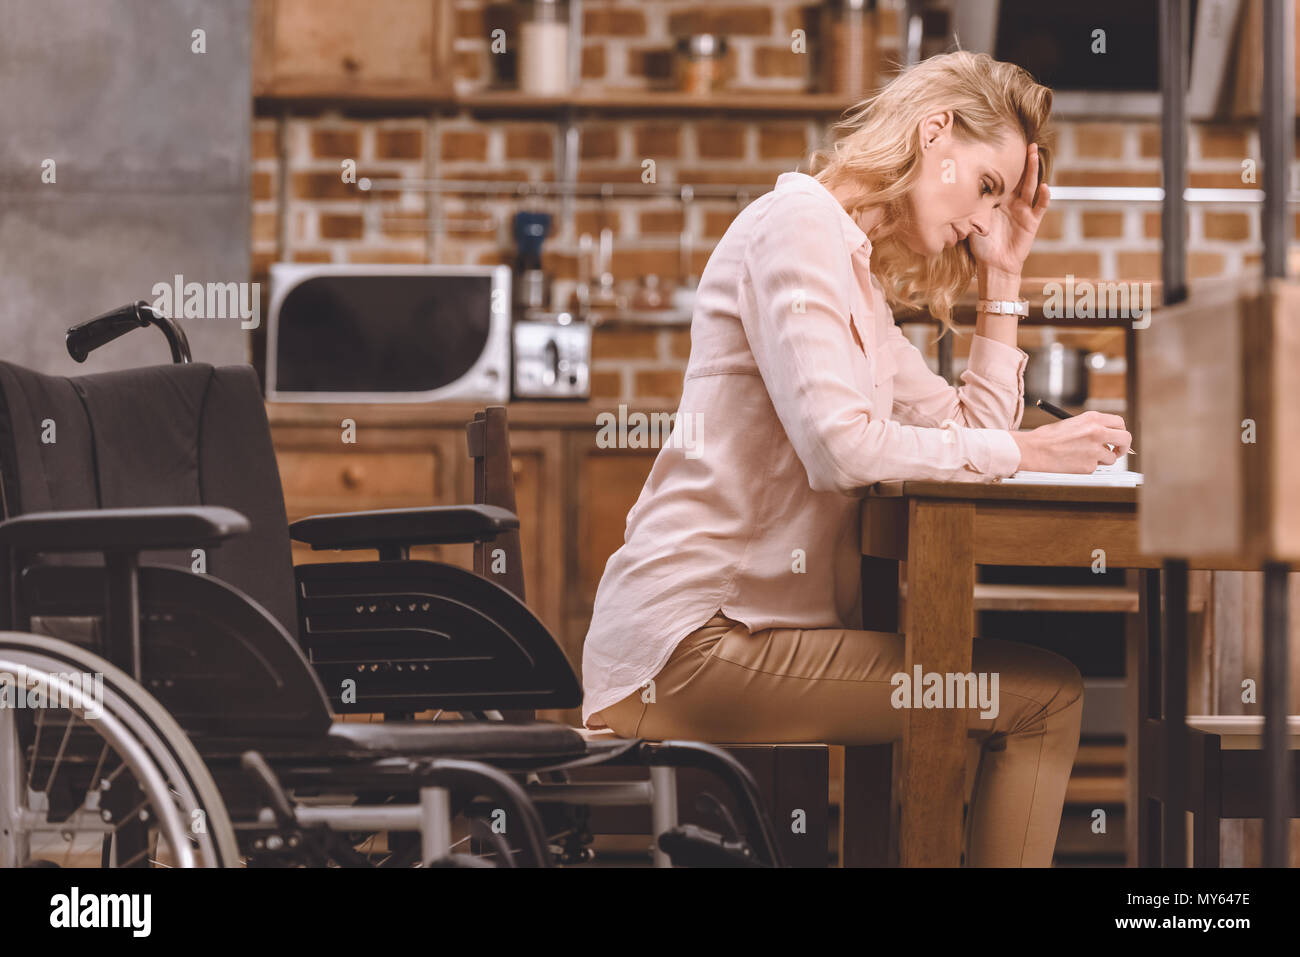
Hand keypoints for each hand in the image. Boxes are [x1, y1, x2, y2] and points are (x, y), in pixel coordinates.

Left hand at [968, 142, 1050, 278]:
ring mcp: (1024, 210)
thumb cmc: (981, 245)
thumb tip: (952, 189)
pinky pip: (1040, 206)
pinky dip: (1044, 197)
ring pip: (1030, 185)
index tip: (1003, 145)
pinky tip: (1045, 186)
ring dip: (1033, 169)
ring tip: (1034, 153)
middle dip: (1023, 160)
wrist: (993, 265)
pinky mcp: (1032, 221)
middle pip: (1020, 176)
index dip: (1005, 163)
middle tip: (1026, 142)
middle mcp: (1013, 202)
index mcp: (998, 200)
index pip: (1003, 178)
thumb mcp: (972, 221)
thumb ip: (969, 205)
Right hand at [1010, 411, 1130, 473]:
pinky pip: (1095, 468)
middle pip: (1125, 438)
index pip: (1119, 423)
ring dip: (1101, 459)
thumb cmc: (1047, 438)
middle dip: (1124, 447)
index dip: (1120, 431)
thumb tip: (1106, 436)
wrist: (1033, 450)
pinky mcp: (1089, 466)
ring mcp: (1094, 450)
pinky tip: (1072, 462)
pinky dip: (1086, 467)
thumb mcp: (1072, 423)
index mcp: (1092, 418)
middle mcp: (1097, 432)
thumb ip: (1091, 427)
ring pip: (1111, 458)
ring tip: (1082, 457)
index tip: (1117, 438)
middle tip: (1117, 452)